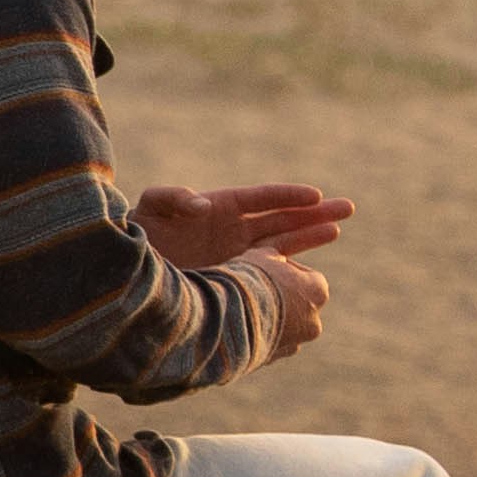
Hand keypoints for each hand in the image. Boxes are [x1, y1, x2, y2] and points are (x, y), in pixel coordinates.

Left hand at [137, 184, 349, 269]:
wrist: (128, 277)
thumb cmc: (135, 237)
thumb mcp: (149, 209)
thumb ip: (172, 197)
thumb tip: (203, 205)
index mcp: (221, 207)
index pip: (263, 199)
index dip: (289, 196)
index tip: (315, 196)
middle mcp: (234, 230)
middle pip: (282, 219)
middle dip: (314, 214)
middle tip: (348, 208)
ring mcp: (236, 256)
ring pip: (282, 245)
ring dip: (309, 238)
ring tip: (336, 229)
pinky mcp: (234, 280)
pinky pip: (267, 274)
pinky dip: (287, 273)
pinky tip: (308, 275)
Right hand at [222, 242, 335, 364]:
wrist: (228, 315)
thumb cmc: (249, 278)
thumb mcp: (263, 255)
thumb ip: (275, 258)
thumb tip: (276, 261)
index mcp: (318, 291)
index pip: (309, 278)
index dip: (287, 272)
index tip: (267, 269)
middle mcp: (313, 322)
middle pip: (298, 306)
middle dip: (280, 299)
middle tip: (255, 290)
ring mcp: (294, 344)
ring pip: (283, 328)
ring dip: (268, 320)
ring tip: (242, 308)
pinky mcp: (273, 359)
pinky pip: (266, 345)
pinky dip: (256, 337)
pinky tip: (237, 325)